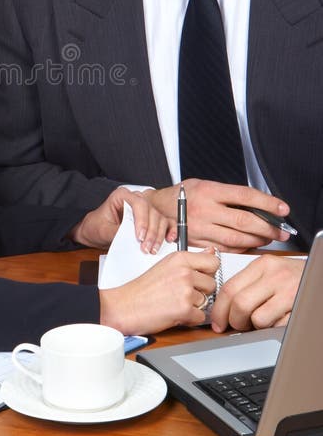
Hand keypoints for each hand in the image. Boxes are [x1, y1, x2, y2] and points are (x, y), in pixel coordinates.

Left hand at [71, 186, 168, 251]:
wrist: (95, 231)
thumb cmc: (96, 226)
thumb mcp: (102, 230)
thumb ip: (116, 232)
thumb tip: (131, 239)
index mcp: (122, 196)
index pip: (138, 204)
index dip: (142, 220)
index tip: (140, 237)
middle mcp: (136, 200)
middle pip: (152, 212)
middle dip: (151, 232)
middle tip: (146, 248)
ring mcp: (145, 210)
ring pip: (160, 218)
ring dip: (159, 235)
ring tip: (152, 249)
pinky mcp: (151, 220)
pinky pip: (166, 222)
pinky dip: (170, 230)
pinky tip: (169, 239)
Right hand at [99, 249, 219, 334]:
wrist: (125, 306)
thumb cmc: (143, 288)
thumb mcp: (166, 266)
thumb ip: (191, 261)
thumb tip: (212, 251)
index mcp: (180, 258)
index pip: (213, 262)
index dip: (208, 273)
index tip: (200, 277)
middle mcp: (184, 272)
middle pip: (212, 284)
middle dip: (201, 292)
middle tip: (181, 293)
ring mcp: (185, 290)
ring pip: (207, 301)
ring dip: (194, 306)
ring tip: (174, 303)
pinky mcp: (185, 309)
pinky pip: (201, 317)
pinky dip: (190, 319)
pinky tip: (175, 314)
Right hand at [144, 180, 290, 251]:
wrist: (154, 209)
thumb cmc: (181, 195)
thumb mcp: (203, 185)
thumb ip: (226, 194)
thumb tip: (257, 204)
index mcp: (208, 191)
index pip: (245, 196)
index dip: (267, 203)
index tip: (282, 208)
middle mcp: (204, 210)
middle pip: (244, 221)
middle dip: (267, 227)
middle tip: (281, 231)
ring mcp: (200, 228)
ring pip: (236, 239)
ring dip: (256, 240)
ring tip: (267, 238)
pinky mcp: (197, 243)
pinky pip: (224, 249)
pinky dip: (240, 249)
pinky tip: (249, 246)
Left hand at [210, 255, 303, 331]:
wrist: (320, 274)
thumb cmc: (293, 275)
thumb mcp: (268, 270)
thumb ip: (247, 282)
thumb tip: (221, 305)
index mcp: (262, 264)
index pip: (229, 288)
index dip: (219, 310)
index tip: (217, 322)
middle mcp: (275, 276)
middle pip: (240, 304)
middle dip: (234, 321)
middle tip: (238, 325)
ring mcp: (289, 292)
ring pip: (258, 319)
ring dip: (255, 327)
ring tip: (261, 321)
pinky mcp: (300, 308)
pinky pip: (277, 327)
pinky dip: (273, 329)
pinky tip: (276, 320)